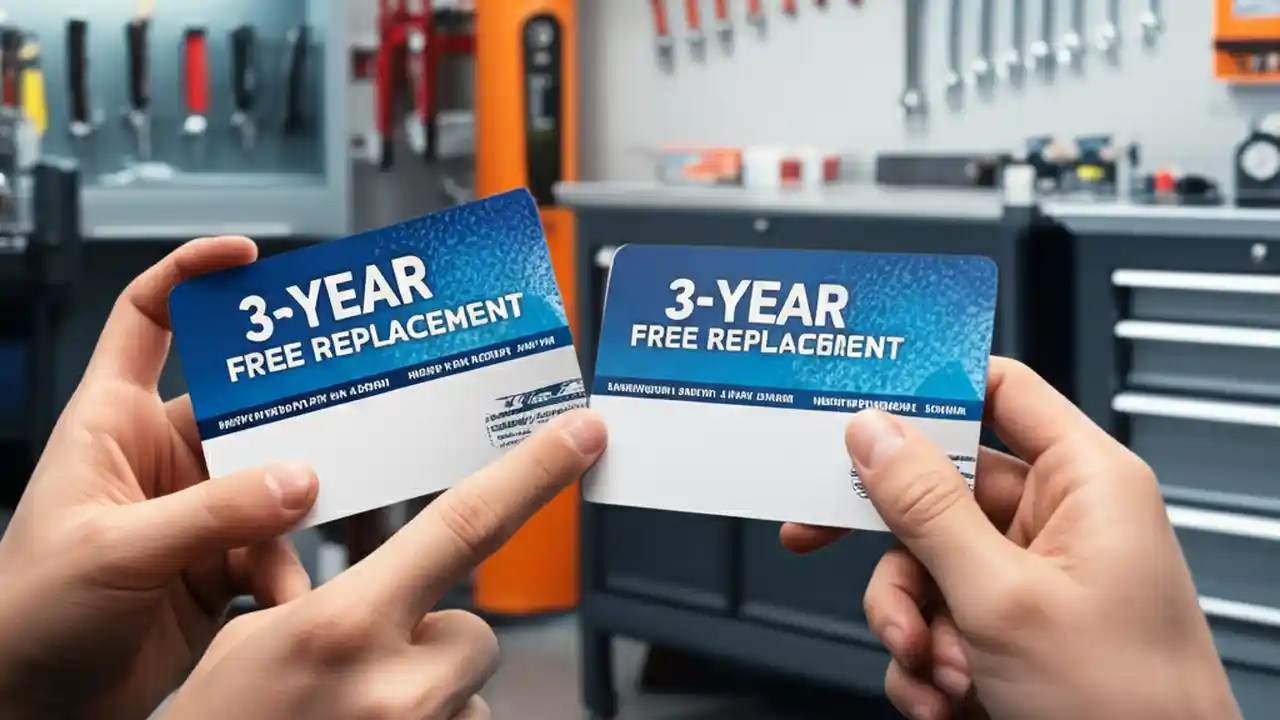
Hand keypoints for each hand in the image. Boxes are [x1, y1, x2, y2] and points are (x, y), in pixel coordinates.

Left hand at [0, 238, 320, 718]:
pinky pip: (275, 548)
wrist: (32, 708)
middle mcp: (159, 458)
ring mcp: (194, 511)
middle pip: (242, 408)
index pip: (146, 319)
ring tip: (311, 541)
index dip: (191, 275)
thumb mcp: (117, 551)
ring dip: (295, 513)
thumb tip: (298, 481)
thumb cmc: (27, 615)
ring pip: (272, 484)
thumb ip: (213, 513)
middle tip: (346, 417)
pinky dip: (291, 571)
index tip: (248, 258)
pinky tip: (291, 598)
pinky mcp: (218, 563)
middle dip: (291, 418)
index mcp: (110, 423)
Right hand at [165, 407, 606, 718]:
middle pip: (473, 633)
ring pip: (467, 693)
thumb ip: (333, 599)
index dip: (533, 473)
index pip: (464, 525)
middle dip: (436, 641)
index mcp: (345, 626)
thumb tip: (394, 586)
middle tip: (368, 671)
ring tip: (356, 717)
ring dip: (429, 696)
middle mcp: (398, 687)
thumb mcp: (256, 639)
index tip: (582, 436)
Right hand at [781, 358, 1238, 719]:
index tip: (855, 406)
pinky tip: (944, 695)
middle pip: (938, 488)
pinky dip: (925, 660)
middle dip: (895, 549)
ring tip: (932, 667)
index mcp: (1085, 481)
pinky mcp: (1010, 627)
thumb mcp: (1001, 598)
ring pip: (925, 562)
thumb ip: (927, 508)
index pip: (997, 389)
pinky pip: (937, 615)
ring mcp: (1033, 576)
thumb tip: (874, 433)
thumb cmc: (1129, 708)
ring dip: (909, 621)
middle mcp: (1060, 519)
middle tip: (816, 534)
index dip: (926, 389)